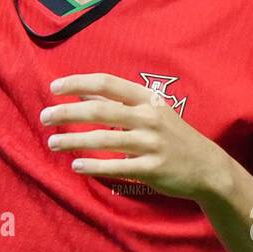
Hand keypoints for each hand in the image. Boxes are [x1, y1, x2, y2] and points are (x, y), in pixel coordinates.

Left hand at [41, 73, 233, 203]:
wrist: (208, 167)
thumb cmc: (173, 136)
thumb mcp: (152, 112)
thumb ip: (119, 102)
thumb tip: (83, 93)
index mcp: (147, 99)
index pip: (107, 84)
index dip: (78, 83)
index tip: (54, 88)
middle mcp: (149, 118)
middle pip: (100, 111)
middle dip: (67, 113)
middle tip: (44, 117)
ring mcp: (152, 144)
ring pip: (104, 140)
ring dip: (74, 141)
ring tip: (53, 143)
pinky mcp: (152, 169)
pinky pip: (117, 167)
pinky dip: (94, 166)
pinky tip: (76, 166)